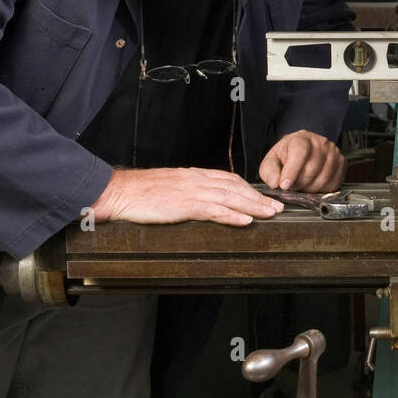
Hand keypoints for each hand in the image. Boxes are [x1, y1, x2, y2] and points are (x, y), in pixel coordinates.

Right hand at [89, 167, 284, 226]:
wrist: (118, 191)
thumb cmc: (140, 192)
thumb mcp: (170, 186)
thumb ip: (188, 191)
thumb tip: (203, 202)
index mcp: (194, 175)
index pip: (229, 179)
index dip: (249, 188)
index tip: (265, 196)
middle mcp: (197, 180)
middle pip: (236, 187)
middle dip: (259, 198)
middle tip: (278, 207)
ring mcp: (191, 192)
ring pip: (230, 198)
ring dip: (253, 206)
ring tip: (270, 214)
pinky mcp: (183, 205)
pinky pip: (213, 210)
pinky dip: (231, 215)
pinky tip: (245, 221)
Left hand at [259, 130, 344, 192]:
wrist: (303, 150)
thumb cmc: (287, 156)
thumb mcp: (272, 162)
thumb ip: (269, 172)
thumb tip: (275, 183)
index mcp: (301, 138)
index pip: (299, 153)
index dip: (292, 172)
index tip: (284, 185)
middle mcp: (320, 143)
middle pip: (312, 169)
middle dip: (299, 184)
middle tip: (292, 187)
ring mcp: (333, 152)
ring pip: (323, 178)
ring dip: (310, 189)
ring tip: (302, 186)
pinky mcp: (341, 163)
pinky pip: (334, 183)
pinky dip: (322, 190)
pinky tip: (313, 186)